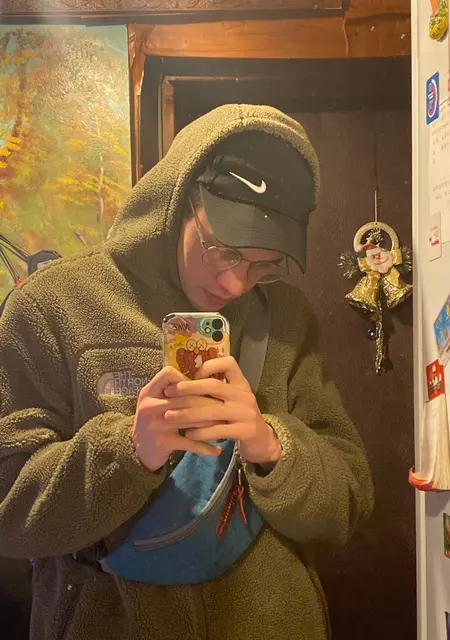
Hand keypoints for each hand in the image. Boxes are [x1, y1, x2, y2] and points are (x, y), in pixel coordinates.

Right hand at [132, 367, 221, 471]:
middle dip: (208, 401)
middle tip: (224, 405)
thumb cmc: (153, 421)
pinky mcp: (163, 442)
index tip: (199, 387)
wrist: (136, 452)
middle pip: (185, 396)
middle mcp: (150, 406)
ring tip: (225, 423)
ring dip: (211, 422)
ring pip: (190, 418)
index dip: (187, 378)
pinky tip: (216, 450)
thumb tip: (202, 379)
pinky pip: (189, 442)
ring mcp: (156, 424)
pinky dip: (205, 447)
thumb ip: (171, 390)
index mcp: (149, 392)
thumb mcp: (154, 402)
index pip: (168, 374)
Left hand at [164, 356, 281, 465]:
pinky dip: (201, 433)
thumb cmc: (239, 416)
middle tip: (168, 392)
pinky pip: (218, 430)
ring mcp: (246, 413)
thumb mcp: (234, 398)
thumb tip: (185, 379)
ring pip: (212, 411)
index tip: (192, 373)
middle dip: (187, 388)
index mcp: (241, 383)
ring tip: (170, 416)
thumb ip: (217, 389)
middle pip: (213, 386)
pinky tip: (188, 434)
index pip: (229, 363)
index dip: (210, 365)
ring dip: (187, 414)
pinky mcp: (245, 431)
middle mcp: (244, 395)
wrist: (262, 440)